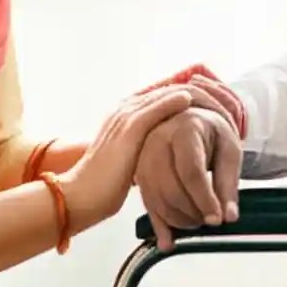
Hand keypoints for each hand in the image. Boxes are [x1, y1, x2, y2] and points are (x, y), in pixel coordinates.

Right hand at [58, 87, 193, 232]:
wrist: (81, 196)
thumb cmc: (102, 187)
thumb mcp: (126, 163)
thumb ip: (141, 154)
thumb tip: (160, 159)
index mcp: (119, 118)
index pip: (154, 98)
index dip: (175, 97)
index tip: (197, 99)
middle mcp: (121, 112)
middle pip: (159, 92)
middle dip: (183, 89)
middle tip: (206, 90)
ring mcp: (124, 118)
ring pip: (159, 95)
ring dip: (182, 92)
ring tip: (203, 92)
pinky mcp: (129, 128)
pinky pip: (155, 108)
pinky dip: (173, 101)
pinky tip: (189, 100)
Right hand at [134, 107, 242, 250]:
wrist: (190, 120)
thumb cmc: (212, 132)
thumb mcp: (229, 150)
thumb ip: (229, 183)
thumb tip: (229, 216)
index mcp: (184, 129)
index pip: (191, 171)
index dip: (205, 199)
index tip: (218, 218)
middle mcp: (158, 141)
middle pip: (170, 188)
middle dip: (192, 212)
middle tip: (210, 220)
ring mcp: (144, 157)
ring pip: (156, 199)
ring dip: (178, 219)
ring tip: (198, 221)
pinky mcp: (138, 173)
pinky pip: (147, 203)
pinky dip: (159, 225)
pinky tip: (168, 241)